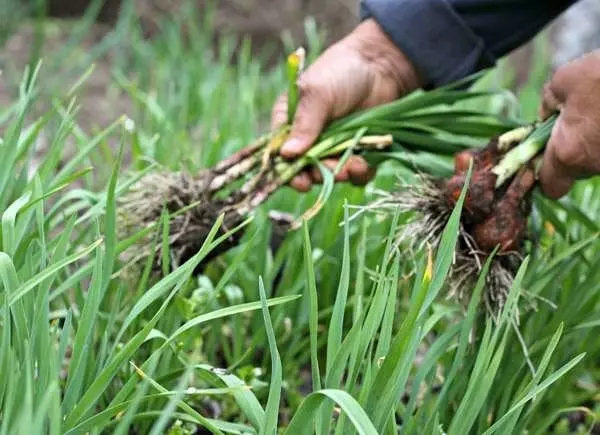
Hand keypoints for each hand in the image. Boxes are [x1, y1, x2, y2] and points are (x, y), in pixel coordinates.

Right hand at [271, 19, 421, 191]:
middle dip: (321, 173)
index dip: (288, 170)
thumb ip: (304, 123)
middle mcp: (308, 138)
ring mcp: (332, 147)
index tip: (301, 181)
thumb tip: (287, 154)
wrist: (382, 65)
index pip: (280, 153)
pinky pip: (355, 174)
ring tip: (356, 165)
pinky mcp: (355, 152)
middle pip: (306, 169)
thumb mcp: (318, 93)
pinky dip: (360, 173)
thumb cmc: (342, 71)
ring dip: (342, 173)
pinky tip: (366, 163)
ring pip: (331, 173)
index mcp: (289, 121)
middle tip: (337, 171)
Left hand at [539, 50, 599, 197]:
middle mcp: (594, 164)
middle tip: (576, 123)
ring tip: (598, 112)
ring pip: (597, 160)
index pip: (550, 187)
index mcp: (567, 152)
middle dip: (572, 152)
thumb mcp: (564, 80)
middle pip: (576, 172)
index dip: (545, 175)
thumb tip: (546, 114)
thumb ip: (547, 103)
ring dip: (594, 141)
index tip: (544, 155)